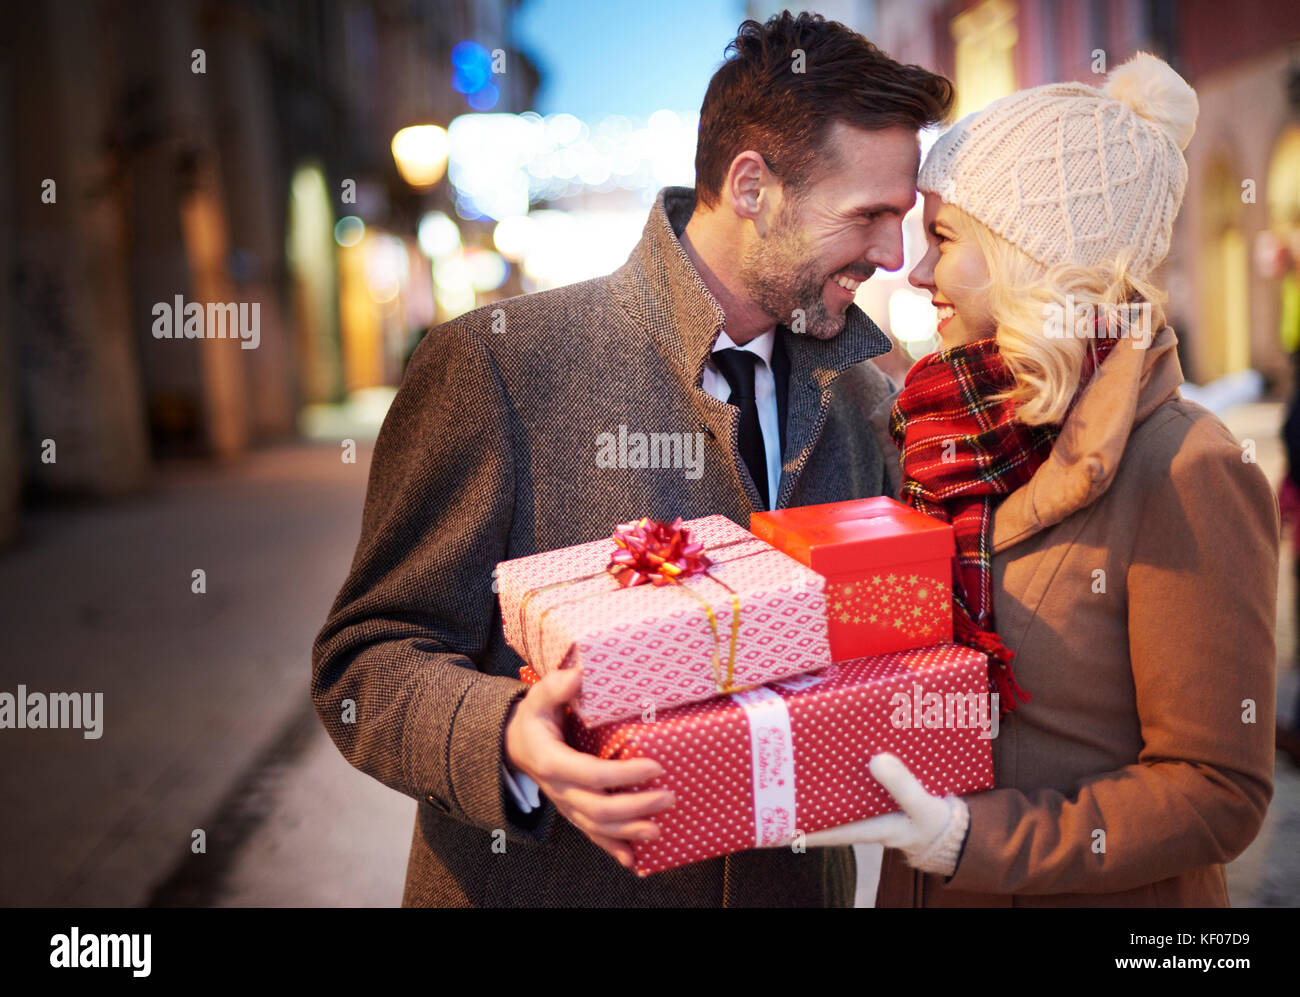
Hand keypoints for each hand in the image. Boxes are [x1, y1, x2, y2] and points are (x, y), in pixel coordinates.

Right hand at [504, 665, 674, 871]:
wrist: (515, 744)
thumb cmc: (534, 718)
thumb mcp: (538, 698)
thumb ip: (556, 687)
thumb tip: (580, 673)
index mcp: (552, 762)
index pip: (592, 774)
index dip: (624, 776)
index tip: (655, 767)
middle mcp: (558, 790)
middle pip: (599, 809)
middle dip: (636, 808)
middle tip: (669, 797)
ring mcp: (565, 805)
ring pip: (597, 829)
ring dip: (629, 833)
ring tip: (659, 830)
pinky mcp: (572, 812)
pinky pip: (592, 836)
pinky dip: (613, 849)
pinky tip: (634, 860)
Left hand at [767, 753, 969, 876]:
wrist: (956, 827)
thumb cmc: (935, 824)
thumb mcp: (921, 807)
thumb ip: (902, 787)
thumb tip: (876, 760)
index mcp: (867, 826)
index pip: (822, 829)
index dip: (794, 826)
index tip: (766, 820)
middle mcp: (861, 813)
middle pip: (823, 804)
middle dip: (800, 793)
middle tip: (772, 776)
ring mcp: (869, 801)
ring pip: (838, 788)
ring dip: (822, 774)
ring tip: (795, 753)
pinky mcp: (881, 788)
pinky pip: (857, 776)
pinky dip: (847, 763)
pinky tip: (838, 743)